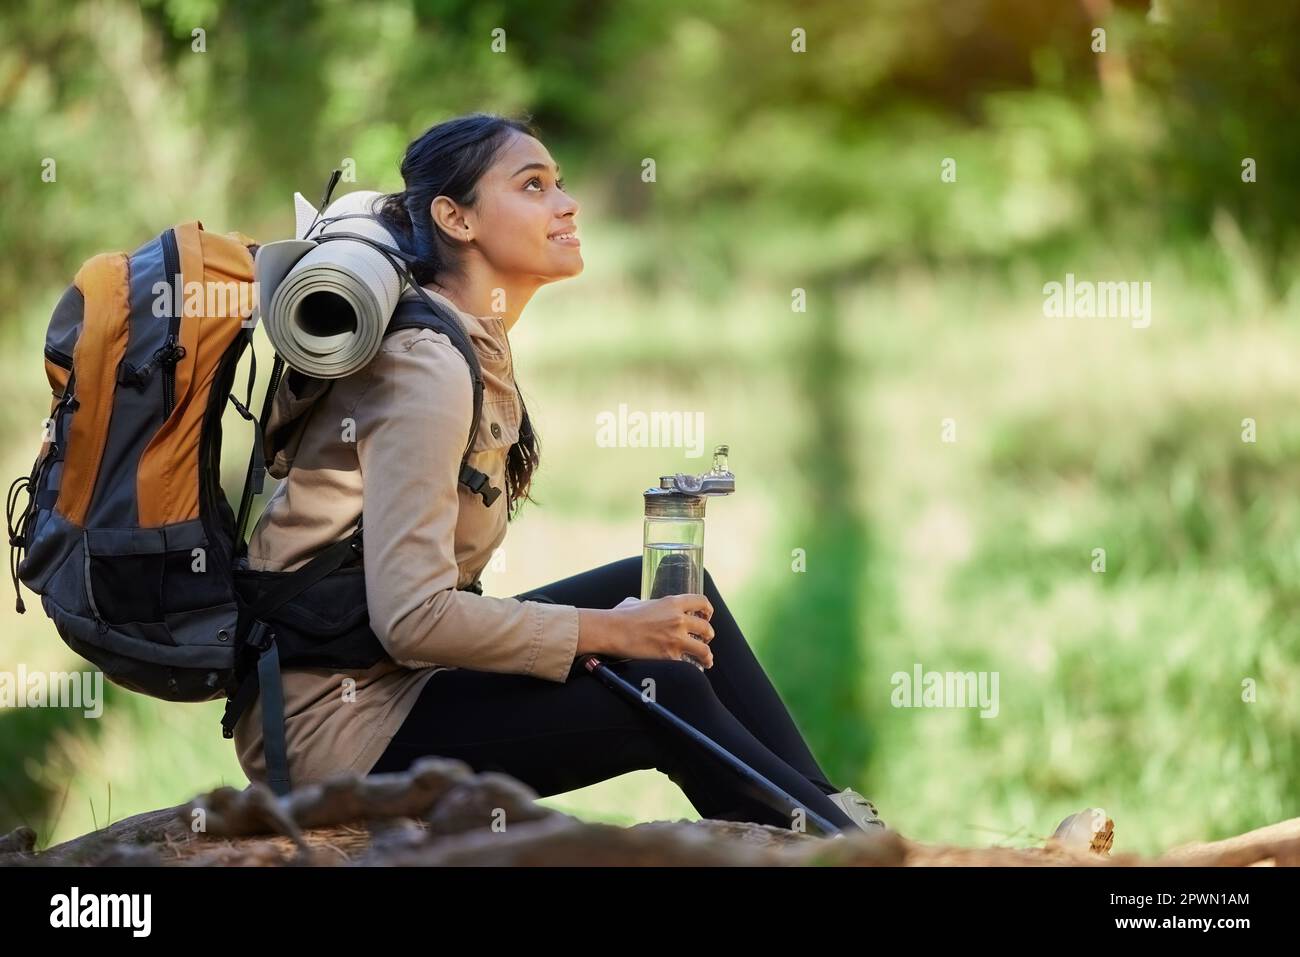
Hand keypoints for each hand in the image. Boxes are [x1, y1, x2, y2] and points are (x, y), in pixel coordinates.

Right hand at [584, 593, 715, 667]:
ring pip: (704, 649)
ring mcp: (676, 639)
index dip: (707, 609)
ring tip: (707, 659)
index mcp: (672, 603)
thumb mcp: (637, 602)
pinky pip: (689, 664)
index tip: (706, 615)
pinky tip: (692, 669)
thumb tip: (645, 606)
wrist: (612, 631)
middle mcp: (678, 619)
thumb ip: (647, 604)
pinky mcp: (669, 656)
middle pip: (706, 627)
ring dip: (707, 655)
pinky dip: (692, 668)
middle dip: (708, 635)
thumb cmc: (620, 616)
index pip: (701, 601)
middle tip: (705, 639)